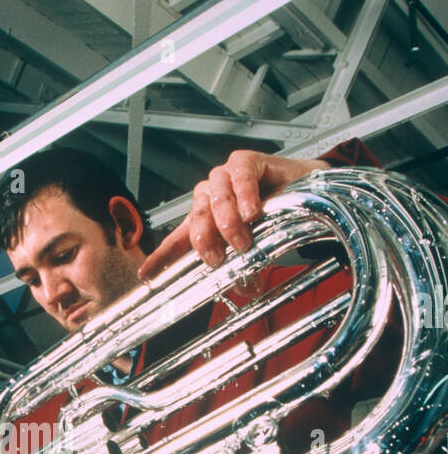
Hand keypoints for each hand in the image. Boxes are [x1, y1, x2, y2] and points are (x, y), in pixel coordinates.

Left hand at [138, 151, 330, 279]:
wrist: (306, 188)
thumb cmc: (276, 216)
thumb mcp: (258, 248)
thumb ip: (248, 269)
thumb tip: (248, 291)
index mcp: (206, 220)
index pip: (177, 240)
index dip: (161, 257)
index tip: (147, 275)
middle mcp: (210, 197)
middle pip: (195, 218)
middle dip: (204, 241)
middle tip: (217, 258)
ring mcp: (225, 178)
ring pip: (215, 198)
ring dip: (226, 222)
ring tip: (242, 239)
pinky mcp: (245, 162)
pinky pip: (239, 175)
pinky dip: (244, 194)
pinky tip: (251, 212)